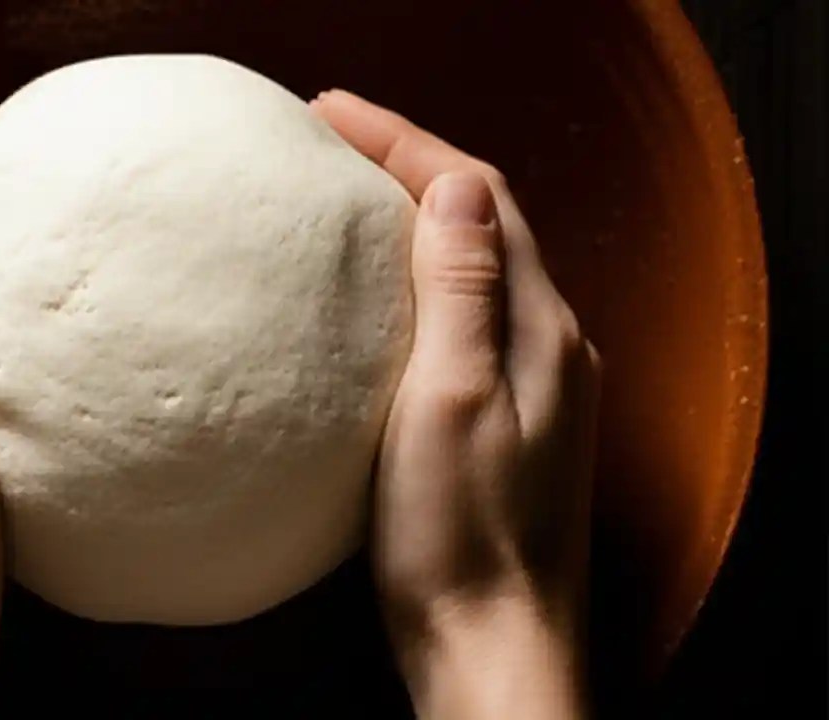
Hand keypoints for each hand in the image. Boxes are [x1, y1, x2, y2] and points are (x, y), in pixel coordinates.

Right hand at [313, 91, 599, 718]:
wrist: (492, 645)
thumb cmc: (462, 538)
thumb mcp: (451, 401)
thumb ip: (463, 290)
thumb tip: (456, 185)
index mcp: (540, 329)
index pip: (478, 195)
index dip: (406, 143)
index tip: (330, 113)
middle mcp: (550, 343)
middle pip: (486, 219)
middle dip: (412, 164)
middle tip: (332, 139)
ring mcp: (534, 382)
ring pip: (478, 264)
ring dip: (418, 216)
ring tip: (349, 193)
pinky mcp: (508, 418)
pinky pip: (469, 313)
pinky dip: (423, 275)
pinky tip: (379, 291)